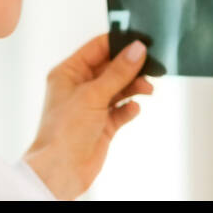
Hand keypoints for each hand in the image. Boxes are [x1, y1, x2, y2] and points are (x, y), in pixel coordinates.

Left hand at [23, 34, 153, 199]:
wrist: (62, 170)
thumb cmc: (64, 131)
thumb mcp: (93, 95)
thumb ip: (118, 72)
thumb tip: (137, 49)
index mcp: (69, 73)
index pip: (97, 48)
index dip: (118, 43)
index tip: (141, 41)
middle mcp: (79, 87)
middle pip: (111, 68)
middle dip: (131, 68)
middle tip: (151, 67)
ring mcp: (92, 106)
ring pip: (119, 88)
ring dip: (134, 87)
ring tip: (148, 89)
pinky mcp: (103, 124)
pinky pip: (121, 110)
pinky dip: (129, 108)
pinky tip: (134, 109)